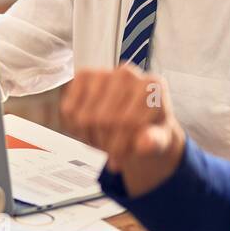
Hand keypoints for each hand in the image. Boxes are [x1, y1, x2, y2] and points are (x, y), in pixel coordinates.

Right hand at [59, 65, 185, 196]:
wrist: (136, 119)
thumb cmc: (148, 128)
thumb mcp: (160, 140)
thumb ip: (156, 142)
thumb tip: (146, 142)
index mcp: (152, 86)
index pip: (128, 121)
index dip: (121, 146)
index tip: (122, 157)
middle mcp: (128, 74)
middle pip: (103, 120)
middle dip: (105, 143)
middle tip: (110, 151)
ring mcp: (103, 73)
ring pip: (84, 117)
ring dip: (90, 137)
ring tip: (101, 141)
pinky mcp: (83, 77)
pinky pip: (69, 110)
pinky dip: (74, 128)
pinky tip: (88, 130)